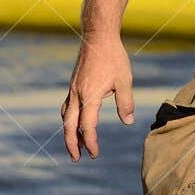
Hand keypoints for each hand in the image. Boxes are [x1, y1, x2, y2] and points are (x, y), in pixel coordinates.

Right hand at [62, 32, 134, 160]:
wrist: (98, 36)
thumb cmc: (113, 57)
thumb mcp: (124, 80)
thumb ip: (126, 102)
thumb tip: (128, 121)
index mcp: (90, 96)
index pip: (87, 126)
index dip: (90, 142)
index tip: (94, 154)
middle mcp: (77, 95)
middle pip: (69, 126)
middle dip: (71, 144)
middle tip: (76, 158)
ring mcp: (73, 90)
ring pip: (65, 117)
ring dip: (69, 132)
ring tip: (75, 144)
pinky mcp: (74, 85)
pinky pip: (67, 107)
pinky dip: (69, 119)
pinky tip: (76, 121)